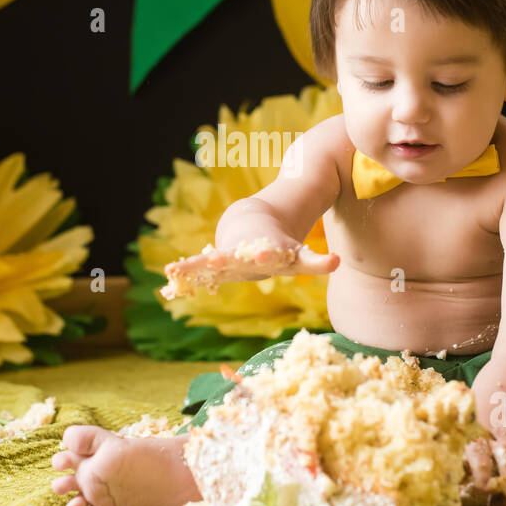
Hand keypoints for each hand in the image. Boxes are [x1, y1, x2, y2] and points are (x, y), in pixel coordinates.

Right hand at [159, 237, 339, 299]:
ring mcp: (227, 257)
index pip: (270, 252)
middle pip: (236, 257)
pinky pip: (197, 270)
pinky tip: (167, 278)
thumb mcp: (298, 257)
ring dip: (197, 267)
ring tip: (178, 270)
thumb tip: (338, 262)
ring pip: (210, 262)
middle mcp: (245, 253)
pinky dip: (184, 274)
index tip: (263, 254)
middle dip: (225, 260)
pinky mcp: (214, 263)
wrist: (252, 226)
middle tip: (214, 261)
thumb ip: (317, 262)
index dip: (267, 254)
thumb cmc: (280, 247)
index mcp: (267, 250)